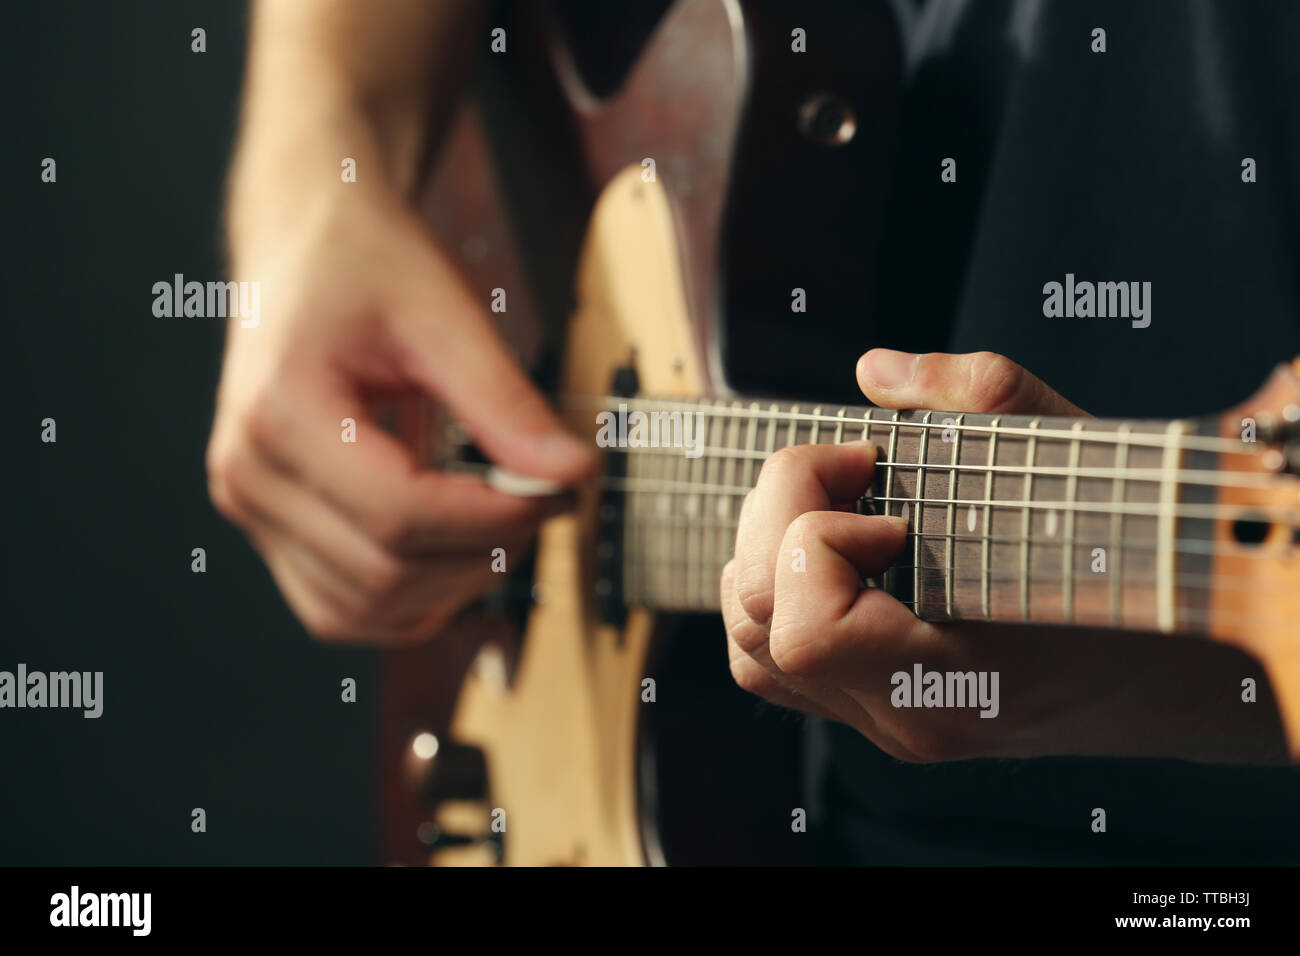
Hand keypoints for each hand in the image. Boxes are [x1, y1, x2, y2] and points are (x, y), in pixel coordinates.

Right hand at [207, 176, 594, 644]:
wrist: (304, 243)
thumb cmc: (361, 263)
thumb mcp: (443, 314)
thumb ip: (505, 402)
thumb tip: (571, 473)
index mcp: (280, 411)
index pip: (400, 513)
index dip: (496, 518)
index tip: (559, 492)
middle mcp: (248, 473)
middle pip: (383, 572)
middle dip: (483, 552)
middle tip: (542, 501)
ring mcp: (249, 507)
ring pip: (358, 610)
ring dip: (447, 588)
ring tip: (500, 525)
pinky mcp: (267, 524)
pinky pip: (336, 606)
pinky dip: (404, 600)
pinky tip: (452, 553)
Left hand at [721, 349, 1288, 763]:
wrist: (1184, 668)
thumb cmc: (1140, 565)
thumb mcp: (1077, 461)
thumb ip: (979, 398)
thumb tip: (876, 369)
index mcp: (952, 678)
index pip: (805, 628)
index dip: (814, 534)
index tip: (874, 480)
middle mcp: (905, 717)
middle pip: (757, 621)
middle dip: (779, 515)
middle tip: (850, 468)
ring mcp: (886, 722)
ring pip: (751, 648)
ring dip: (767, 551)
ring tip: (837, 501)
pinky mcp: (878, 710)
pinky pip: (774, 661)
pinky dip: (775, 589)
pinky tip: (834, 542)